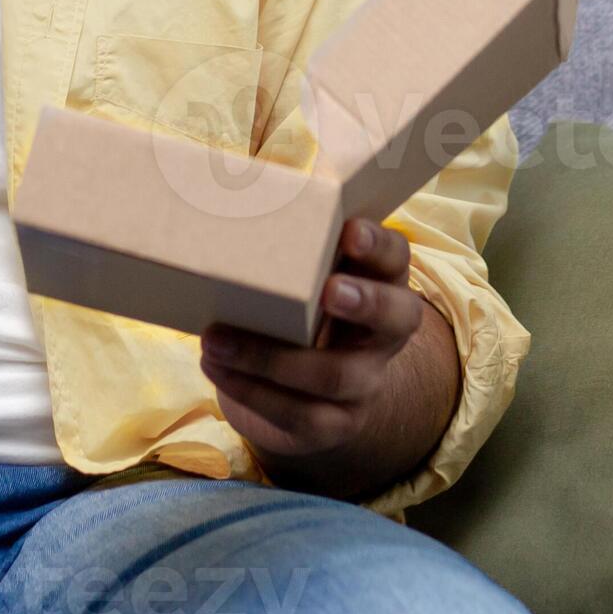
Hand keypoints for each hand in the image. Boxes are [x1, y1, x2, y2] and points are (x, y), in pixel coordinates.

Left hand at [198, 217, 460, 498]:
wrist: (305, 393)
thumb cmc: (295, 308)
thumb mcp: (302, 276)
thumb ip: (284, 243)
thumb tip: (219, 190)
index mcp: (381, 282)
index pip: (396, 259)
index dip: (378, 245)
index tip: (349, 231)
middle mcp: (384, 334)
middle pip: (396, 319)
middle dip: (366, 303)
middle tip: (329, 290)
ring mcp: (364, 383)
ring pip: (336, 376)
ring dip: (271, 358)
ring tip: (216, 338)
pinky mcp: (332, 423)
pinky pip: (298, 414)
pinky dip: (251, 391)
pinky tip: (216, 367)